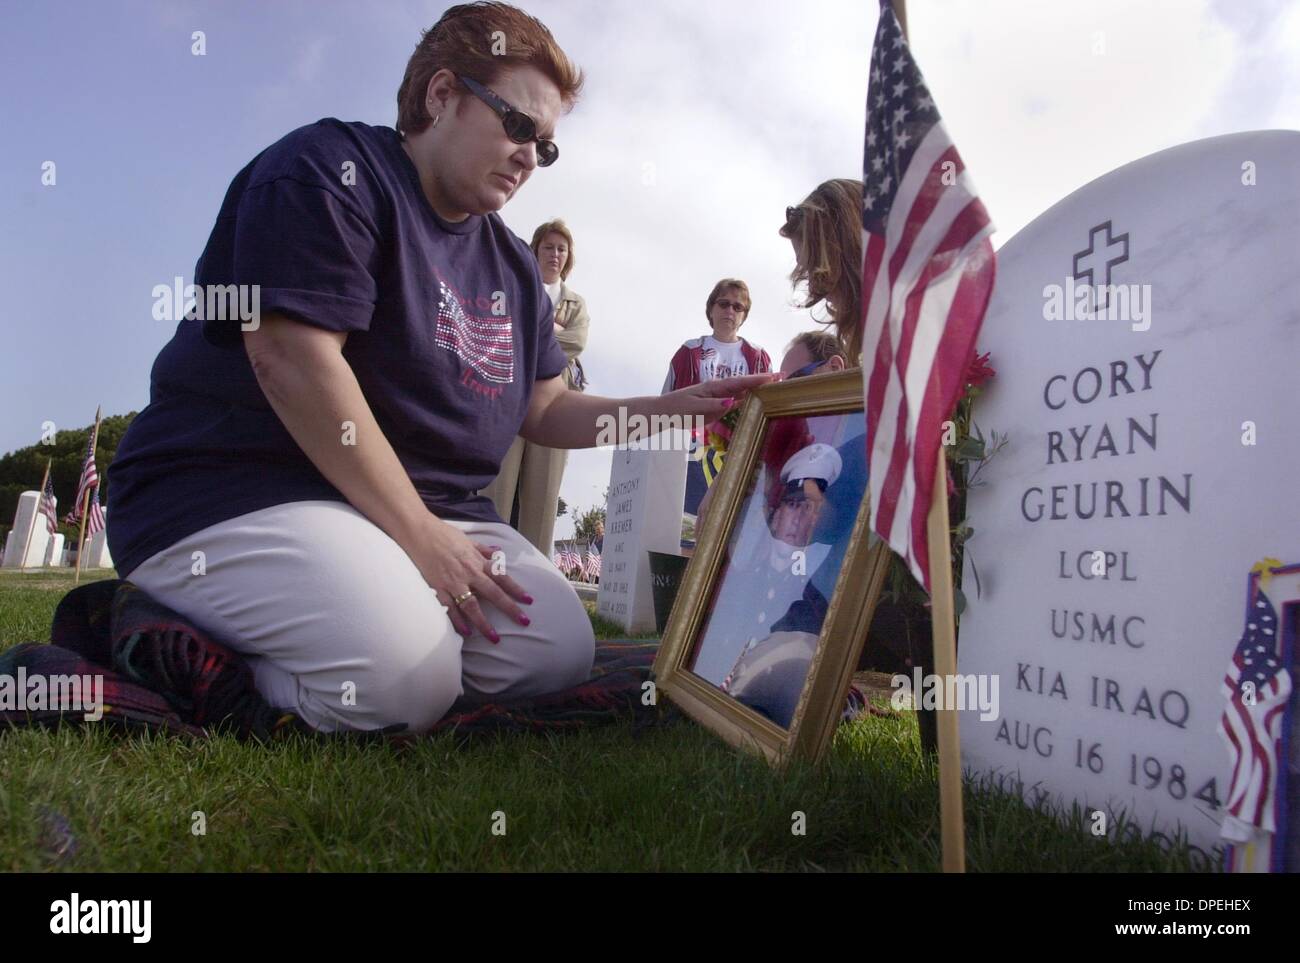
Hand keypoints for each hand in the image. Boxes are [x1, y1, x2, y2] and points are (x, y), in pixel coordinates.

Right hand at [406, 517, 532, 642]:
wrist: (418, 531)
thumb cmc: (443, 533)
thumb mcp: (467, 539)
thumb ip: (483, 549)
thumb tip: (498, 551)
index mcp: (477, 560)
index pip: (502, 577)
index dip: (516, 589)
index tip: (528, 600)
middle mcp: (469, 572)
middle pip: (493, 593)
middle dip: (510, 608)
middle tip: (523, 621)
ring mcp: (453, 582)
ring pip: (472, 606)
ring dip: (484, 623)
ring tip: (494, 637)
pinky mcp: (438, 587)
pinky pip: (449, 608)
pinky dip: (457, 621)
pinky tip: (466, 632)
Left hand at [663, 372, 775, 421]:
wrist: (664, 412)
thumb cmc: (677, 409)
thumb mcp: (694, 408)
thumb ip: (713, 406)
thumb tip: (733, 402)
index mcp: (714, 387)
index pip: (739, 382)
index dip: (756, 379)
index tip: (773, 376)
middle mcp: (720, 391)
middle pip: (745, 385)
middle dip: (762, 381)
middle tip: (782, 377)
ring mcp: (720, 399)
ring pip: (742, 394)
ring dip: (758, 390)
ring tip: (776, 387)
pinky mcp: (718, 408)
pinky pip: (736, 404)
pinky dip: (748, 401)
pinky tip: (759, 402)